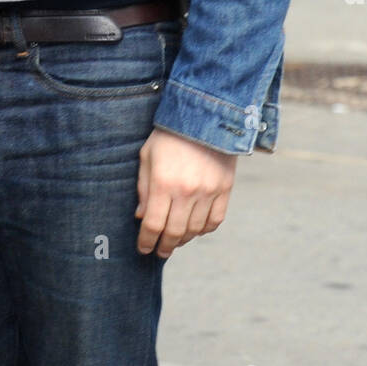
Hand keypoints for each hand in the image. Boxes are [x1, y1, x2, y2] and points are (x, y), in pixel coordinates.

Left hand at [135, 128, 236, 258]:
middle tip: (160, 251)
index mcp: (164, 182)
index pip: (153, 224)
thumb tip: (141, 217)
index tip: (143, 248)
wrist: (204, 114)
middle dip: (164, 246)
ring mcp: (208, 191)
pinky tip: (195, 228)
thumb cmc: (169, 134)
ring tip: (176, 241)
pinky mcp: (225, 188)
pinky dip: (204, 229)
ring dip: (183, 240)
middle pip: (174, 233)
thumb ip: (143, 188)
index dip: (146, 241)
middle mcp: (187, 191)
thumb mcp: (148, 157)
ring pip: (195, 230)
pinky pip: (215, 220)